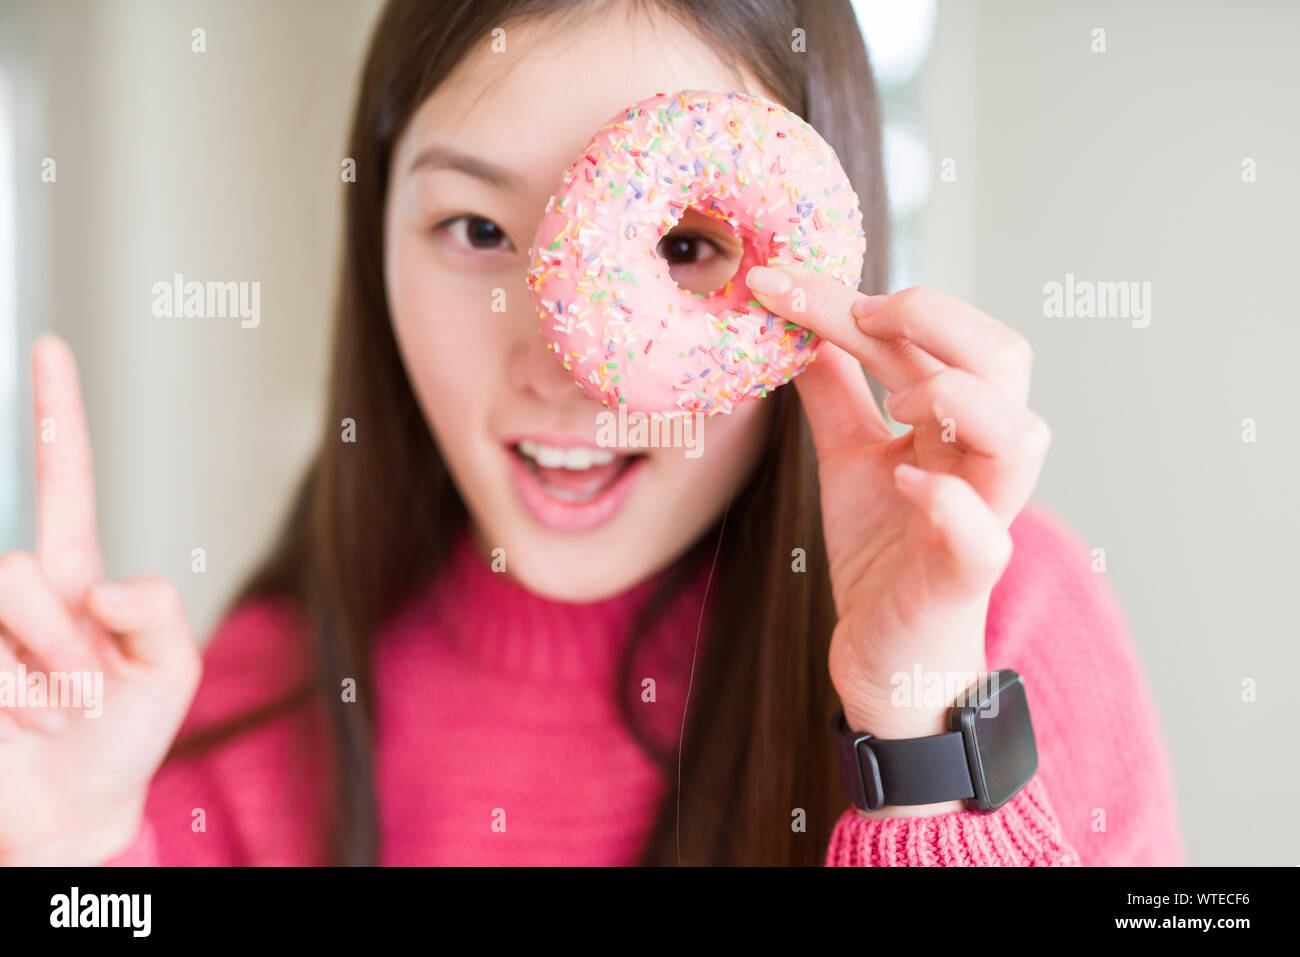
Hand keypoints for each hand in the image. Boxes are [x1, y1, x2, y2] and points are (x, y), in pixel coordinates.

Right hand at [0, 335, 200, 863]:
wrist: (77, 807)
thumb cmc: (124, 735)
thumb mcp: (172, 667)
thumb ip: (159, 608)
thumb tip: (99, 582)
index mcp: (78, 575)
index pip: (64, 480)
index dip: (56, 415)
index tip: (51, 348)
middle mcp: (18, 589)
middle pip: (22, 567)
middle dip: (61, 636)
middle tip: (84, 688)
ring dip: (39, 671)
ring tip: (57, 709)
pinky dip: (12, 695)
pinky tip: (26, 722)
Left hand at [746, 269, 1049, 815]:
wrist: (884, 655)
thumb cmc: (881, 552)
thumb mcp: (848, 457)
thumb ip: (837, 394)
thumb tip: (801, 322)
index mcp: (953, 423)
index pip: (929, 337)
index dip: (855, 300)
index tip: (778, 282)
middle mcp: (979, 459)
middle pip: (1004, 358)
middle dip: (935, 318)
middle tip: (861, 315)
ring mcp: (982, 517)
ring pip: (1020, 436)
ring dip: (956, 398)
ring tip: (898, 403)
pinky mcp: (964, 577)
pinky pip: (984, 534)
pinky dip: (947, 499)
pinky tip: (902, 478)